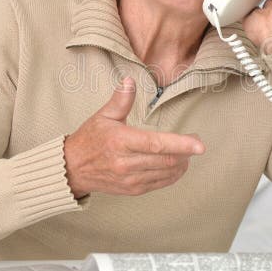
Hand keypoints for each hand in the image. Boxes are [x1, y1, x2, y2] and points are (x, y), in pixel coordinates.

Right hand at [63, 77, 204, 198]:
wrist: (72, 169)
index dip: (180, 144)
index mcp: (121, 141)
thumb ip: (121, 100)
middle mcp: (126, 163)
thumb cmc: (89, 140)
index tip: (199, 144)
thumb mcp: (103, 116)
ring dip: (182, 164)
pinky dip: (173, 175)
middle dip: (186, 152)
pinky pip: (160, 184)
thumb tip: (130, 80)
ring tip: (187, 153)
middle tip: (195, 143)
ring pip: (166, 173)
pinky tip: (177, 166)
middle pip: (166, 160)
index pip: (156, 144)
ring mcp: (130, 179)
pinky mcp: (132, 190)